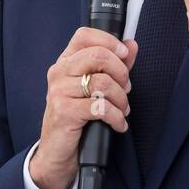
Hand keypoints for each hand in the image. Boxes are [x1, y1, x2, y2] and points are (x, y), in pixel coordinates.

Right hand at [31, 27, 139, 188]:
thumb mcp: (94, 88)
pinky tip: (117, 124)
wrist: (57, 153)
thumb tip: (131, 45)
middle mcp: (59, 73)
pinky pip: (100, 107)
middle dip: (121, 73)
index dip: (109, 41)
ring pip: (102, 83)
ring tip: (122, 110)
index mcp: (65, 62)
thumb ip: (114, 65)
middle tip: (126, 88)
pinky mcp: (64, 112)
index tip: (124, 54)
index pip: (84, 35)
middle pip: (97, 56)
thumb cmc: (76, 118)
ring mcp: (59, 92)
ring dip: (121, 99)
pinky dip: (116, 117)